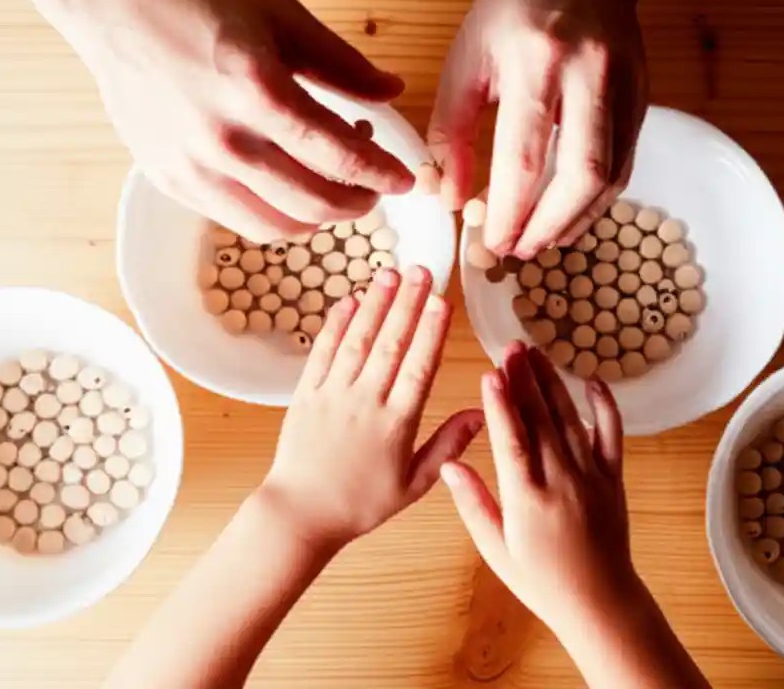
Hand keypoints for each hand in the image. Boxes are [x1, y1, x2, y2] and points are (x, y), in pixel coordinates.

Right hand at [17, 0, 413, 241]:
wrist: (117, 12)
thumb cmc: (200, 8)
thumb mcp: (283, 19)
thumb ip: (343, 63)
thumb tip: (392, 91)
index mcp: (258, 90)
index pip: (339, 155)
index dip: (381, 174)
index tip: (404, 179)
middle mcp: (226, 138)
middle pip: (316, 201)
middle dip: (360, 201)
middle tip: (374, 188)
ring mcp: (195, 167)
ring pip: (282, 225)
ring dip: (322, 217)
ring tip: (333, 189)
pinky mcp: (172, 183)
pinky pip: (241, 224)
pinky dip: (280, 219)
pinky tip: (291, 191)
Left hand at [264, 266, 483, 544]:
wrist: (301, 513)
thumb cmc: (361, 504)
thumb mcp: (415, 483)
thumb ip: (449, 445)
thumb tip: (481, 412)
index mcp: (396, 424)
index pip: (418, 368)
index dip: (431, 332)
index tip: (442, 302)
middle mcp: (365, 403)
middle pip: (390, 344)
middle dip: (408, 304)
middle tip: (422, 271)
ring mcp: (333, 395)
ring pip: (357, 341)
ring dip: (375, 304)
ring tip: (390, 273)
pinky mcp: (306, 394)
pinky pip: (323, 352)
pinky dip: (336, 325)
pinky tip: (350, 300)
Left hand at [428, 0, 648, 257]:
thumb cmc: (516, 10)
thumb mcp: (468, 59)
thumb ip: (453, 130)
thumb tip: (448, 195)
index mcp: (537, 61)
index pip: (525, 158)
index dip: (510, 212)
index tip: (491, 242)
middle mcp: (590, 75)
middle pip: (581, 175)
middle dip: (549, 226)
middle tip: (520, 251)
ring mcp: (625, 87)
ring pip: (612, 175)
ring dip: (576, 220)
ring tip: (543, 241)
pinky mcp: (643, 97)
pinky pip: (624, 162)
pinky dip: (597, 199)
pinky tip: (570, 214)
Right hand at [440, 342, 633, 632]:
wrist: (598, 601)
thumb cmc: (541, 581)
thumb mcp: (495, 550)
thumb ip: (473, 504)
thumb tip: (449, 465)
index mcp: (527, 500)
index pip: (511, 441)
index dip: (500, 405)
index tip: (490, 373)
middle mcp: (560, 482)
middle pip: (540, 420)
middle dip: (524, 379)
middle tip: (511, 346)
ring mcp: (590, 477)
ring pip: (569, 419)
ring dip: (551, 383)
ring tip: (535, 353)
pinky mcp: (612, 479)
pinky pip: (611, 435)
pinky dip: (604, 406)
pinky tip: (592, 381)